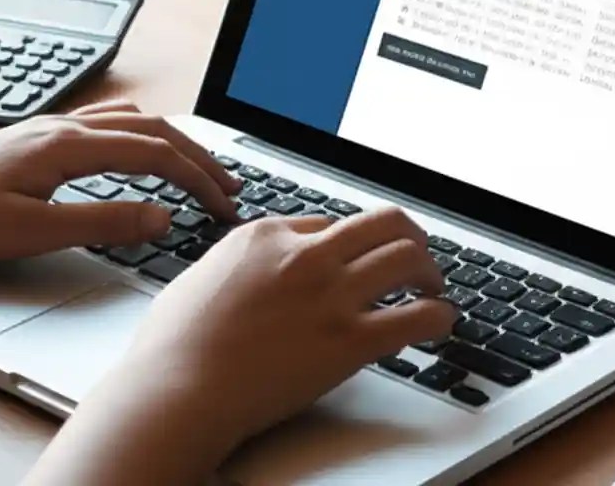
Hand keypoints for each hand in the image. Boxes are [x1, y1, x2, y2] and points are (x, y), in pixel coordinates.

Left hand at [0, 100, 241, 259]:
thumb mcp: (34, 232)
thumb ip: (104, 222)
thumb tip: (162, 215)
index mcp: (71, 147)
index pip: (158, 155)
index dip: (200, 180)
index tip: (225, 206)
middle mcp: (66, 128)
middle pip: (155, 130)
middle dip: (200, 157)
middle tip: (231, 187)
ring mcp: (52, 128)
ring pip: (134, 121)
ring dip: (174, 142)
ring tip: (199, 166)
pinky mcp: (40, 138)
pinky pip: (108, 123)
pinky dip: (142, 135)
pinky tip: (139, 150)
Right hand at [23, 207, 455, 485]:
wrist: (176, 392)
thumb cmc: (173, 348)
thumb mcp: (197, 277)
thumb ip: (235, 262)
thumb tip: (250, 264)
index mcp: (265, 235)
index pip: (329, 223)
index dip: (348, 245)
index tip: (356, 261)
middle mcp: (305, 255)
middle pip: (382, 222)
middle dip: (407, 235)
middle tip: (416, 256)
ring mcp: (330, 295)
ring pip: (408, 257)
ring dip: (430, 271)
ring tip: (433, 288)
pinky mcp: (349, 340)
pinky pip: (416, 316)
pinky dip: (439, 316)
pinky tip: (441, 322)